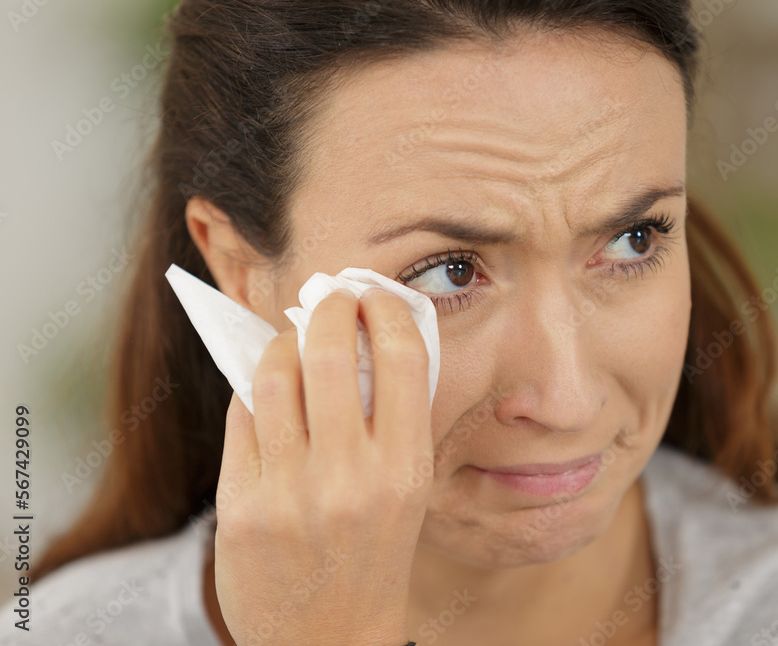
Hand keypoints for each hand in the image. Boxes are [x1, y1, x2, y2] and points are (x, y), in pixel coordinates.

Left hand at [212, 287, 432, 644]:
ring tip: (292, 339)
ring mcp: (289, 492)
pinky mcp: (240, 505)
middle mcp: (349, 477)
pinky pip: (243, 416)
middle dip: (329, 306)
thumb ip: (393, 418)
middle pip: (329, 351)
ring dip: (283, 341)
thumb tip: (365, 336)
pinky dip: (256, 389)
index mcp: (404, 469)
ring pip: (274, 375)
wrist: (328, 640)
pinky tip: (268, 390)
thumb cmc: (375, 555)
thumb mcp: (408, 490)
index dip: (385, 308)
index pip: (401, 356)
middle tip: (330, 296)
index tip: (374, 295)